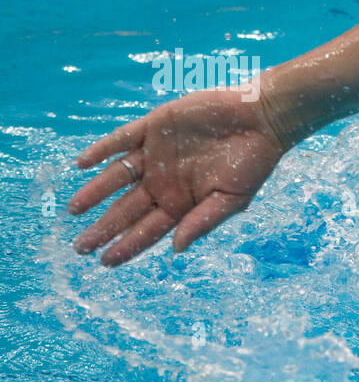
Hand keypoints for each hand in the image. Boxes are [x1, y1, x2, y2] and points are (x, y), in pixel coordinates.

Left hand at [68, 89, 285, 265]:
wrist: (261, 118)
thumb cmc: (253, 162)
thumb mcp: (233, 200)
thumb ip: (203, 222)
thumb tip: (176, 248)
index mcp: (182, 202)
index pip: (148, 229)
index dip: (128, 245)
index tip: (106, 262)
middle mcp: (164, 181)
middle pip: (126, 208)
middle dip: (104, 228)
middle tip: (80, 247)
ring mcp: (156, 154)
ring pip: (117, 177)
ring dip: (95, 192)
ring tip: (74, 209)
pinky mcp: (155, 127)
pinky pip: (122, 139)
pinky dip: (102, 149)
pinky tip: (83, 163)